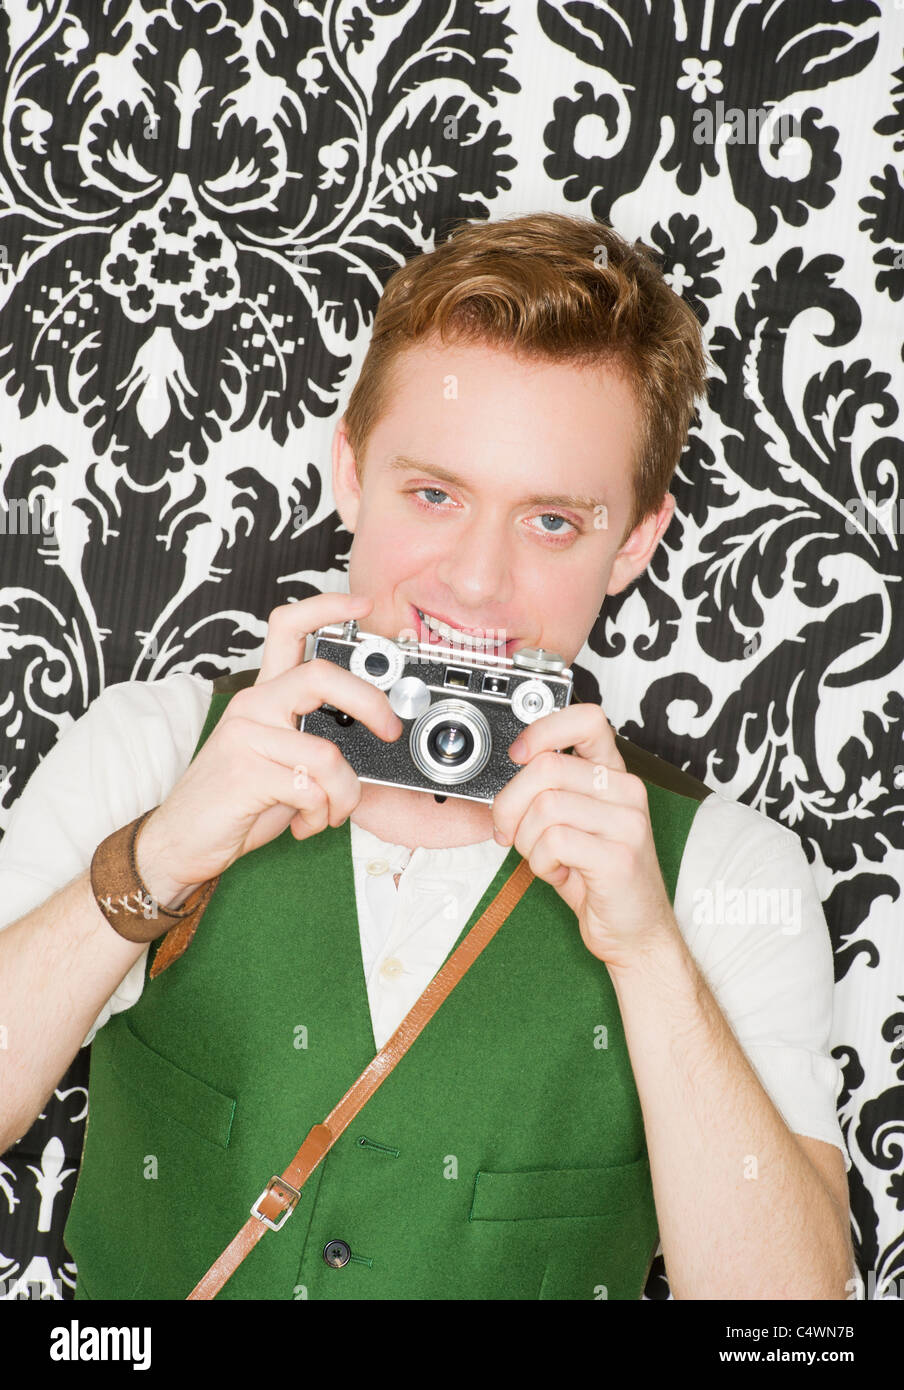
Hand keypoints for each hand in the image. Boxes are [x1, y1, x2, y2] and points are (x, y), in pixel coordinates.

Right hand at [136, 592, 403, 896]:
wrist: (181, 841)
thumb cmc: (238, 800)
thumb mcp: (280, 757)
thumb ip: (314, 734)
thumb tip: (374, 728)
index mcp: (264, 694)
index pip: (289, 628)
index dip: (328, 608)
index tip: (364, 606)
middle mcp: (252, 705)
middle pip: (320, 676)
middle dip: (370, 702)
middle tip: (388, 729)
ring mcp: (245, 737)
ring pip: (327, 754)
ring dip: (344, 796)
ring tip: (330, 811)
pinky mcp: (244, 773)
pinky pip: (311, 790)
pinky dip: (320, 816)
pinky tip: (305, 825)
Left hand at [491, 703, 678, 972]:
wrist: (636, 932)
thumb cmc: (598, 878)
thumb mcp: (573, 824)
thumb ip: (548, 792)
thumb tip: (505, 774)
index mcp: (614, 776)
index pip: (586, 720)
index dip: (543, 729)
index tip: (518, 754)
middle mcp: (626, 791)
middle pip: (546, 768)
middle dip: (509, 804)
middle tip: (509, 831)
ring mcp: (627, 823)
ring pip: (544, 807)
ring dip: (526, 841)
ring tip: (544, 858)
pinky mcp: (619, 857)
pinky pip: (554, 842)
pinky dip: (541, 864)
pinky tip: (560, 874)